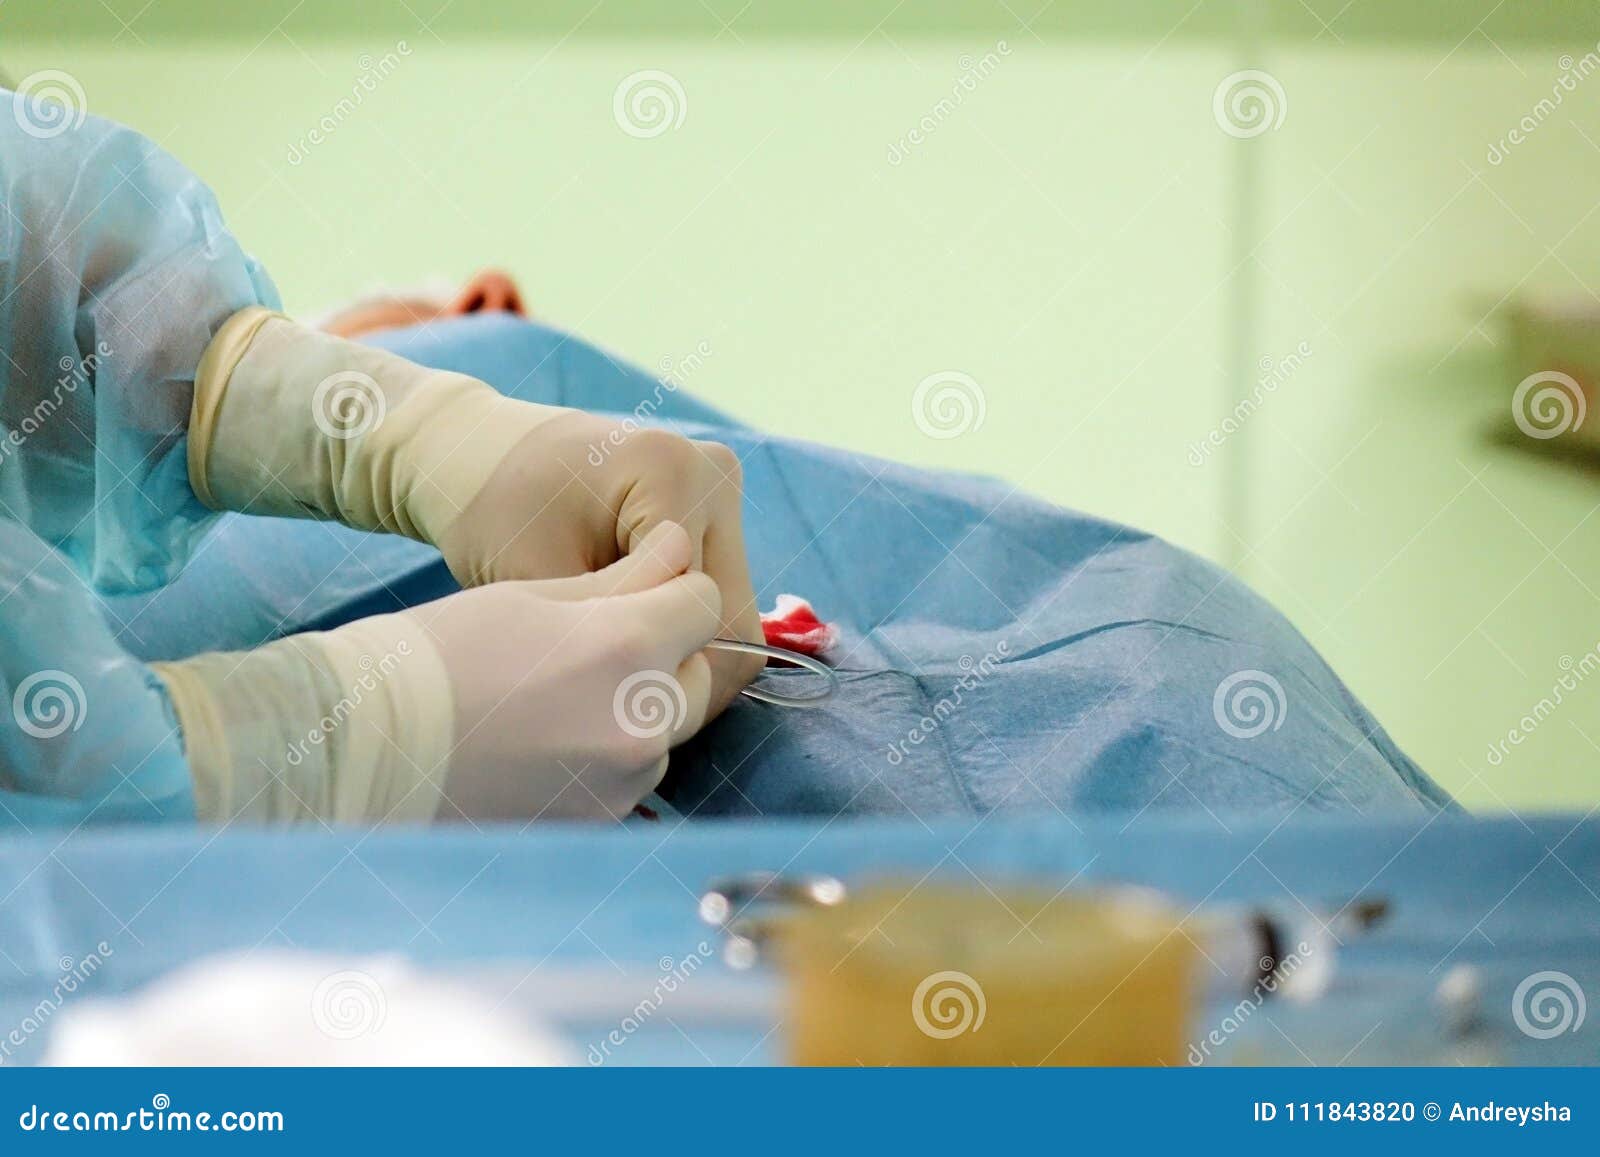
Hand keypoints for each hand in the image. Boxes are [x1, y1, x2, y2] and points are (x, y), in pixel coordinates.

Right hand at [419, 522, 723, 820]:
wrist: (367, 748)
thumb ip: (623, 578)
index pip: (706, 603)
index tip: (640, 588)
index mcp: (629, 647)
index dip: (676, 589)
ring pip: (671, 727)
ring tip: (565, 693)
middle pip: (701, 672)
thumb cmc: (439, 654)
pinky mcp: (600, 820)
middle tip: (602, 642)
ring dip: (643, 705)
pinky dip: (613, 752)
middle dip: (669, 651)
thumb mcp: (533, 596)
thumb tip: (682, 548)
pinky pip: (635, 774)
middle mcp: (644, 720)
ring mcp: (625, 780)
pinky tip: (551, 737)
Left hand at [437, 414, 763, 718]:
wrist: (480, 455)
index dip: (662, 666)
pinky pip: (718, 592)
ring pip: (733, 610)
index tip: (609, 697)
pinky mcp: (713, 508)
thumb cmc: (494, 514)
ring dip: (683, 645)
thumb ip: (610, 638)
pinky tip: (629, 633)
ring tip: (619, 663)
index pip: (704, 611)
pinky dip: (679, 624)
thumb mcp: (541, 585)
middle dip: (678, 661)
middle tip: (617, 696)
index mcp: (673, 475)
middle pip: (734, 613)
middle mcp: (715, 474)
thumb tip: (668, 704)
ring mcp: (721, 488)